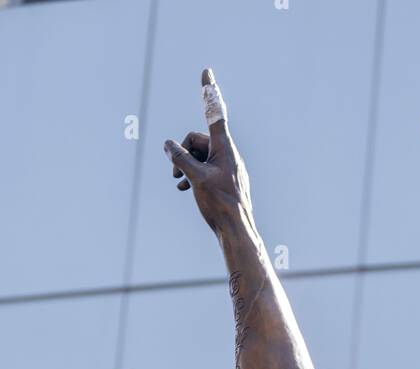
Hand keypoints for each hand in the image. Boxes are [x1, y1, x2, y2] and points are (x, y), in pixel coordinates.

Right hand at [164, 69, 252, 234]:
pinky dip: (194, 174)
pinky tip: (186, 188)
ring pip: (201, 156)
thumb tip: (168, 145)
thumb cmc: (219, 204)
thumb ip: (180, 159)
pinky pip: (207, 169)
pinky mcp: (227, 180)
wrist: (237, 231)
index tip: (206, 72)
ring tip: (179, 182)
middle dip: (183, 151)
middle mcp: (229, 154)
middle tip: (173, 172)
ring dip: (186, 165)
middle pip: (198, 140)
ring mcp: (228, 168)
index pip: (214, 114)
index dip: (208, 92)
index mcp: (224, 148)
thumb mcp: (195, 178)